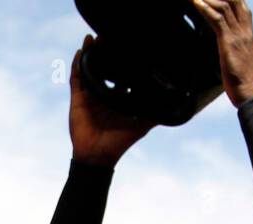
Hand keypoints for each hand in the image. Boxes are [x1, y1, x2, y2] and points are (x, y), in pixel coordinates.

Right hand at [70, 35, 154, 166]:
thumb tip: (175, 105)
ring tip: (93, 38)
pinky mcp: (78, 100)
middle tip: (110, 36)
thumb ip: (155, 115)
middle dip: (107, 53)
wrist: (97, 157)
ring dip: (91, 54)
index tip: (130, 47)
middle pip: (105, 69)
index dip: (125, 61)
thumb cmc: (118, 144)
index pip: (123, 75)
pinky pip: (76, 79)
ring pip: (90, 70)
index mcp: (119, 99)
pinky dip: (77, 65)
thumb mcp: (141, 126)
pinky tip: (80, 52)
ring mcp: (90, 96)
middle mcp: (105, 95)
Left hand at [192, 0, 252, 106]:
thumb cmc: (245, 84)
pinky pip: (218, 20)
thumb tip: (228, 54)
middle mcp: (245, 32)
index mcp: (249, 36)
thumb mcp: (241, 63)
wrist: (252, 94)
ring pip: (226, 6)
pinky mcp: (229, 43)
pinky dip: (206, 9)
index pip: (242, 8)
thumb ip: (235, 53)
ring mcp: (238, 36)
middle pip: (236, 1)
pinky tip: (196, 3)